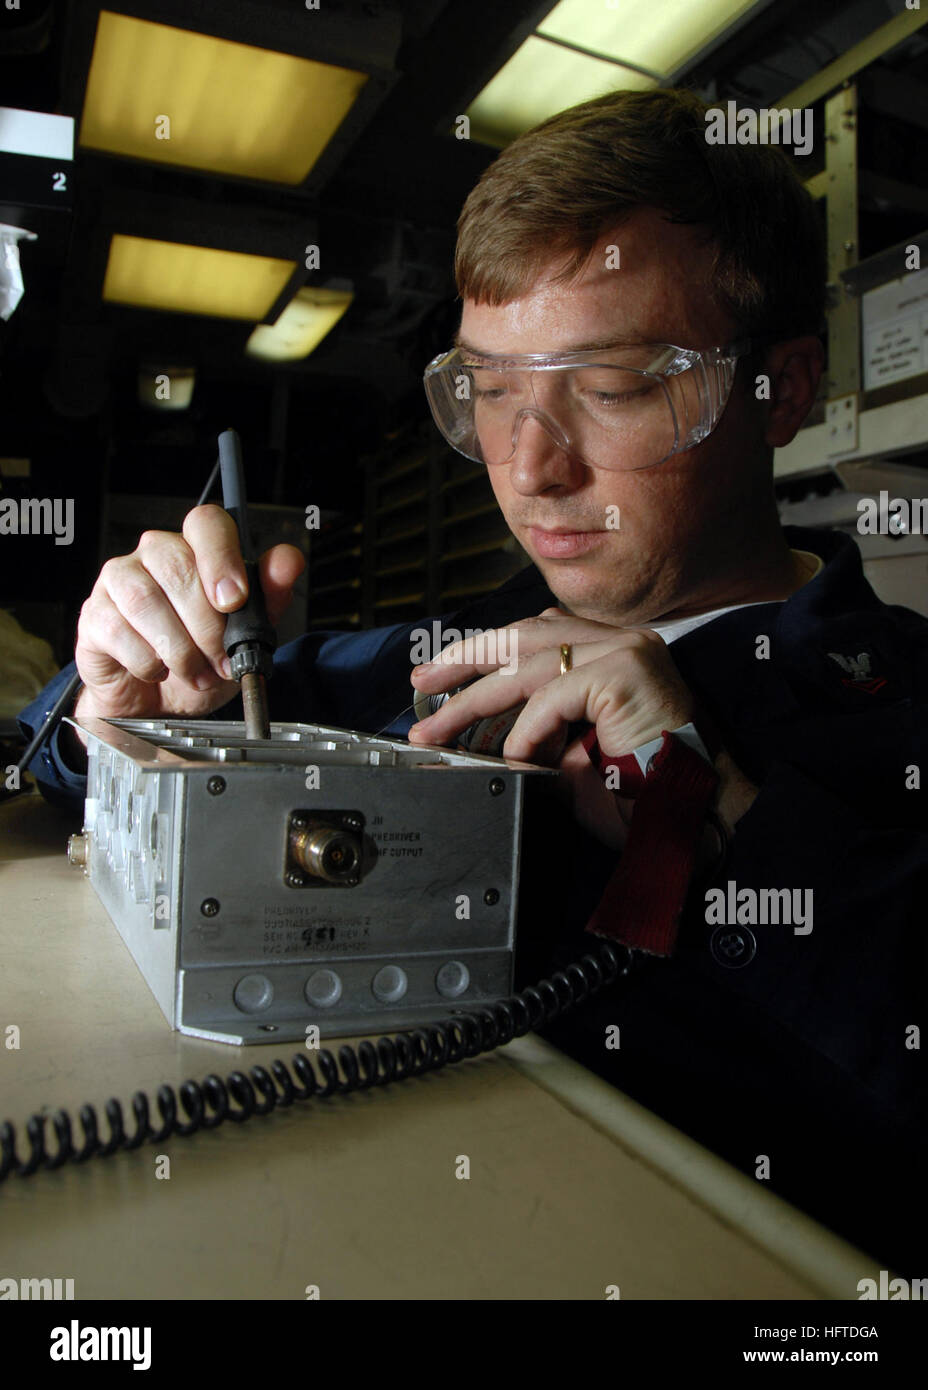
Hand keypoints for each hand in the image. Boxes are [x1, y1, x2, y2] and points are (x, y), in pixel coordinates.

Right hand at [72, 505, 304, 730]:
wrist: (160, 704)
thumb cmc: (202, 661)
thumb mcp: (245, 636)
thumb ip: (269, 598)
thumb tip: (288, 561)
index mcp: (196, 550)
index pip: (206, 523)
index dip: (221, 556)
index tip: (234, 599)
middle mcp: (154, 555)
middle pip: (177, 565)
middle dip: (207, 624)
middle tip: (221, 660)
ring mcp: (118, 581)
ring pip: (144, 599)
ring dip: (180, 648)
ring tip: (196, 673)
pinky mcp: (94, 615)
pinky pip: (118, 631)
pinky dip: (148, 662)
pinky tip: (159, 672)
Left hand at [408, 607, 695, 849]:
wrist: (696, 817)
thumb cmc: (642, 794)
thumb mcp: (572, 754)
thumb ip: (535, 730)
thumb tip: (485, 731)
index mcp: (609, 651)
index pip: (533, 636)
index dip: (481, 652)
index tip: (439, 676)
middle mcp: (620, 641)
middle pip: (522, 637)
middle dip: (464, 663)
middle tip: (421, 688)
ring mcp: (627, 651)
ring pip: (529, 665)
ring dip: (476, 701)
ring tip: (439, 729)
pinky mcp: (628, 673)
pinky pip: (555, 696)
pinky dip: (527, 728)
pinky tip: (515, 756)